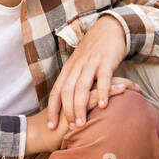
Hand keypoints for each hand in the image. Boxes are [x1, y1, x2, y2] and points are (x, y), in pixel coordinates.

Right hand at [26, 83, 140, 153]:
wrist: (36, 134)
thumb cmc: (52, 132)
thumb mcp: (71, 125)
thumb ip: (82, 121)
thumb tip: (95, 127)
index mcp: (76, 92)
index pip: (98, 83)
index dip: (114, 84)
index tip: (129, 89)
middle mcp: (77, 91)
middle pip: (103, 81)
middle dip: (122, 82)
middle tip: (137, 88)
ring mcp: (76, 96)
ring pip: (101, 85)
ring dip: (120, 85)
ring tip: (136, 88)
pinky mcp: (75, 104)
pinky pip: (95, 94)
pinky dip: (109, 91)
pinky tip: (122, 91)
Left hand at [46, 14, 130, 129]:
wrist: (108, 28)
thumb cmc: (95, 51)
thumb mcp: (80, 64)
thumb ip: (75, 81)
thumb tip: (69, 102)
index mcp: (69, 69)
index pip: (57, 91)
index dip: (52, 109)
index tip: (50, 126)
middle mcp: (77, 67)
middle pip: (67, 92)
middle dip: (66, 112)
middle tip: (69, 129)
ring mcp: (91, 64)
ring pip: (82, 88)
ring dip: (81, 107)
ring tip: (82, 124)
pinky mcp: (106, 62)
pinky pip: (103, 79)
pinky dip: (102, 93)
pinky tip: (103, 106)